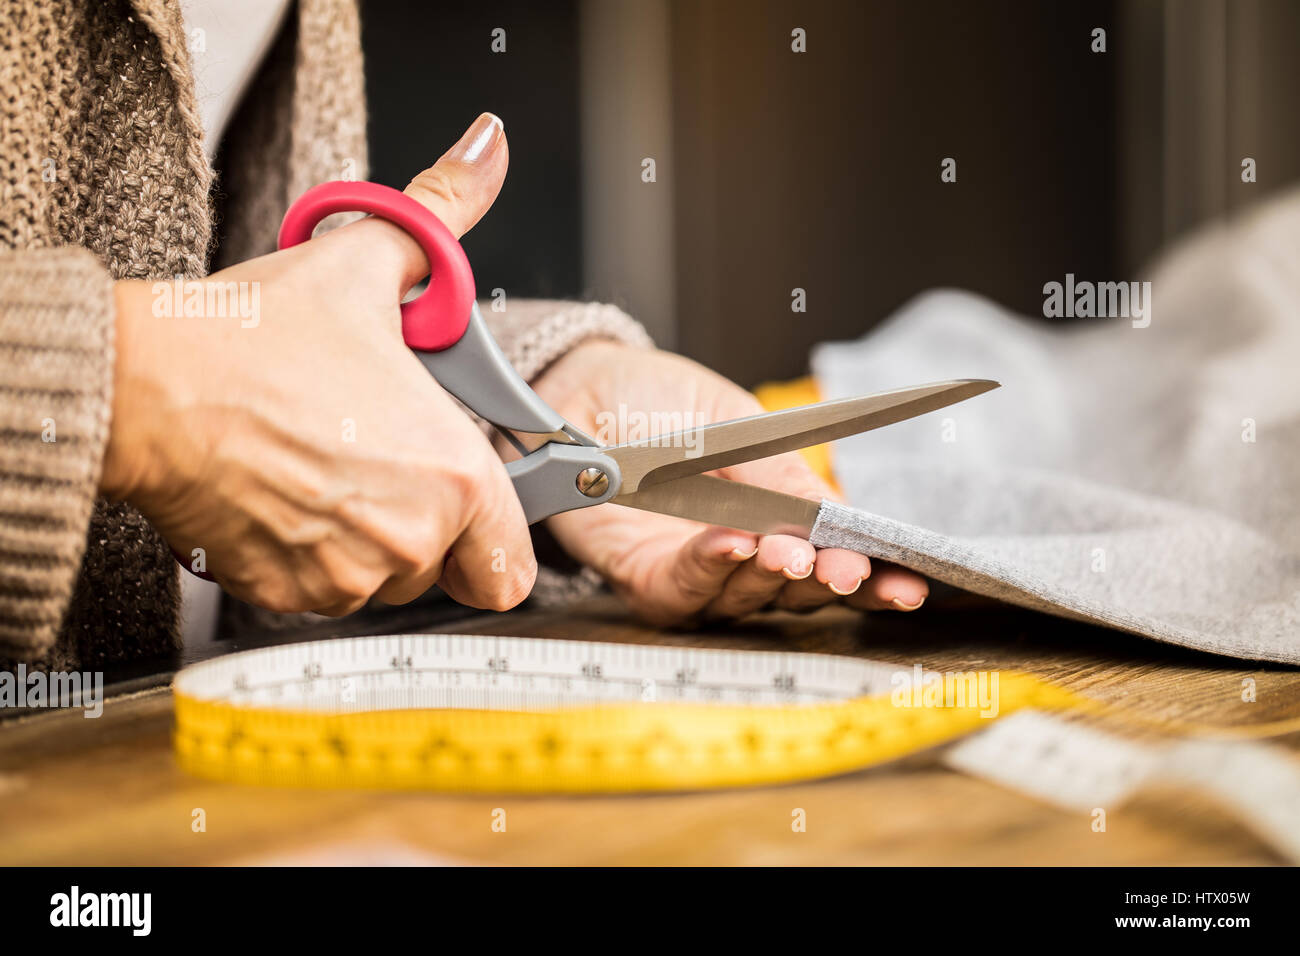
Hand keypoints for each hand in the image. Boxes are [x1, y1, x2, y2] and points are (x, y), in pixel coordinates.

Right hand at [103, 113, 536, 615]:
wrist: (143, 383)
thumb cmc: (253, 337)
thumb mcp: (366, 259)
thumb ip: (443, 215)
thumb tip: (485, 154)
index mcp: (451, 472)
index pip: (511, 564)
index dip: (497, 535)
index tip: (477, 508)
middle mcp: (405, 537)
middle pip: (446, 564)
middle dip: (425, 520)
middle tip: (381, 457)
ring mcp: (342, 575)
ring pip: (383, 578)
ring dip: (369, 536)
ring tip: (327, 463)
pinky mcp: (283, 593)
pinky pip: (323, 590)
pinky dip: (314, 555)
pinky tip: (288, 491)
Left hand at [523, 341, 929, 624]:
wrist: (576, 387)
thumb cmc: (659, 400)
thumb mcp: (737, 425)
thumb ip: (781, 476)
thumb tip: (838, 519)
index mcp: (778, 515)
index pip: (835, 557)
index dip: (874, 576)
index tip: (908, 581)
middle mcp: (742, 553)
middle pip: (798, 592)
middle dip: (827, 582)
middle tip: (844, 568)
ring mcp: (692, 573)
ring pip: (744, 599)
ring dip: (770, 575)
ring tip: (788, 549)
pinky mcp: (642, 579)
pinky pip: (682, 591)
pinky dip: (709, 568)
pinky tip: (732, 543)